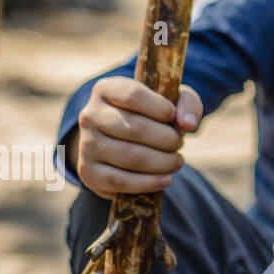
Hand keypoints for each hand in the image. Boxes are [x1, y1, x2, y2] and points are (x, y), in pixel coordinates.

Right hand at [72, 77, 201, 198]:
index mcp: (107, 89)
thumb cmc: (154, 114)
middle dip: (167, 139)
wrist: (124, 138)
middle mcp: (90, 115)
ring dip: (163, 162)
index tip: (175, 118)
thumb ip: (188, 104)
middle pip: (135, 128)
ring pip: (131, 157)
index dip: (161, 109)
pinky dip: (148, 183)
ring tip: (176, 161)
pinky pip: (119, 182)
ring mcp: (86, 144)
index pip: (133, 95)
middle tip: (178, 143)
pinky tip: (165, 179)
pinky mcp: (88, 172)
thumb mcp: (173, 100)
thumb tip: (188, 124)